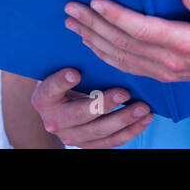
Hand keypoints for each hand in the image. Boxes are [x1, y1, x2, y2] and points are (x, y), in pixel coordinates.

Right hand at [30, 68, 152, 147]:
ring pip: (100, 131)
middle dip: (104, 104)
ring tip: (143, 108)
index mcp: (43, 98)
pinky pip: (111, 141)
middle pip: (81, 114)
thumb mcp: (65, 66)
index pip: (51, 88)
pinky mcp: (88, 145)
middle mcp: (54, 121)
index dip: (61, 82)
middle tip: (124, 92)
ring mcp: (71, 136)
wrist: (62, 103)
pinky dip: (131, 130)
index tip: (75, 73)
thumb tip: (99, 44)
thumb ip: (77, 62)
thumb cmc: (67, 75)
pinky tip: (145, 119)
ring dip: (124, 119)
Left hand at [64, 0, 189, 83]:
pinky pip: (127, 66)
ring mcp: (165, 71)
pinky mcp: (163, 74)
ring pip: (120, 57)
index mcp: (185, 44)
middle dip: (93, 24)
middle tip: (71, 9)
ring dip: (93, 39)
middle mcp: (170, 61)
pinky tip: (93, 43)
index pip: (140, 29)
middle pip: (122, 43)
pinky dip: (105, 54)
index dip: (115, 15)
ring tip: (73, 23)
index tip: (95, 0)